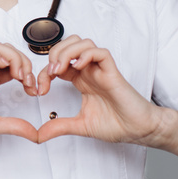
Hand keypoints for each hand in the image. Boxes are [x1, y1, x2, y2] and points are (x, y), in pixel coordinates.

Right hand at [0, 41, 38, 145]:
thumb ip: (15, 126)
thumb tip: (34, 133)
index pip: (13, 65)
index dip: (27, 72)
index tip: (31, 90)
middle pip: (7, 51)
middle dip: (23, 61)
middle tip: (27, 80)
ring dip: (12, 56)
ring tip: (17, 73)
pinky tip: (3, 66)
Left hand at [35, 36, 163, 144]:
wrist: (138, 131)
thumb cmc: (117, 125)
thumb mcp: (80, 125)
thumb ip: (59, 126)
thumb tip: (39, 135)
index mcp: (81, 80)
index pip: (57, 63)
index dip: (44, 72)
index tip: (40, 90)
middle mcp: (90, 71)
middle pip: (69, 44)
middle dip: (54, 53)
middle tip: (50, 73)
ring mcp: (101, 70)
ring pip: (83, 43)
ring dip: (68, 51)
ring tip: (60, 69)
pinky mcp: (113, 73)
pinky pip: (100, 53)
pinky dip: (86, 55)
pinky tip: (77, 67)